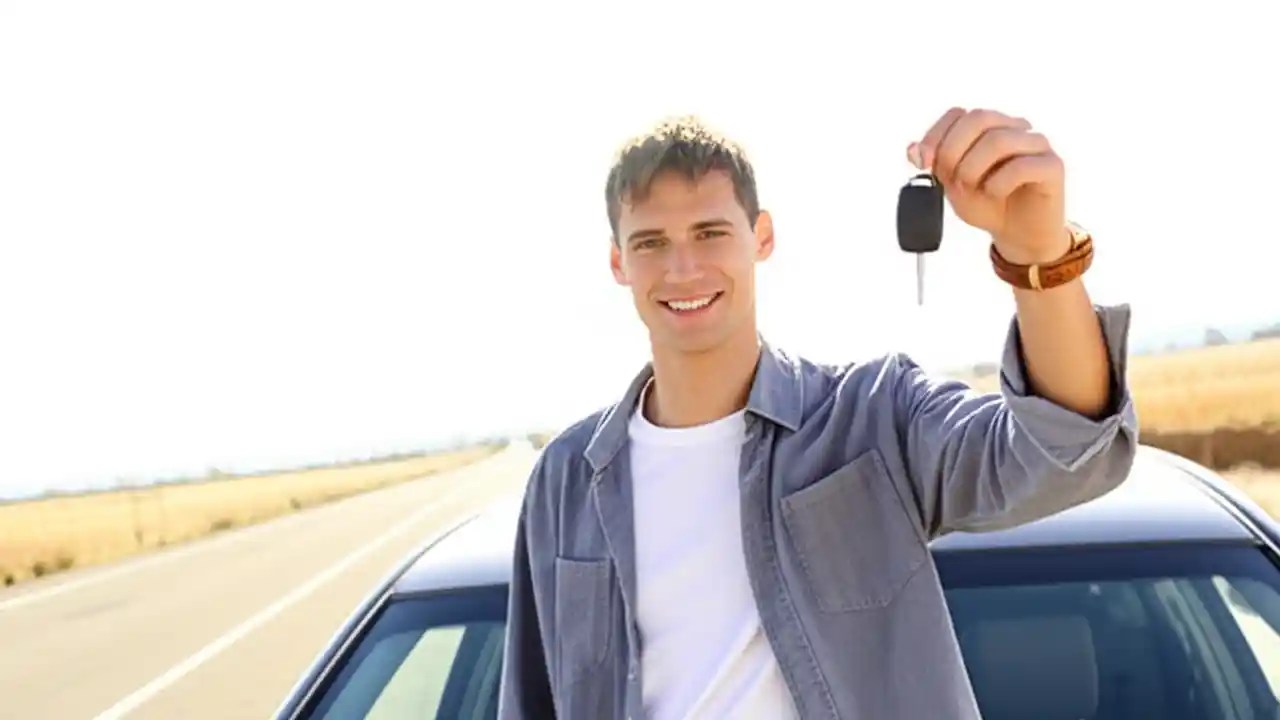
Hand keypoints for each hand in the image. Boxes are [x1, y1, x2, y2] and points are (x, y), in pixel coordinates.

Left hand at [908, 107, 1070, 264]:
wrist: (1018, 236)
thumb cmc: (987, 205)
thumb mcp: (951, 186)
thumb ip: (935, 166)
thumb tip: (913, 149)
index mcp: (987, 128)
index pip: (957, 114)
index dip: (935, 135)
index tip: (923, 162)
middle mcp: (1013, 128)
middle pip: (979, 118)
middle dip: (953, 150)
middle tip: (951, 179)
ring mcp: (1036, 144)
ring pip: (999, 139)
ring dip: (974, 168)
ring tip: (973, 189)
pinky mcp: (1052, 166)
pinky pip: (1022, 165)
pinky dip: (999, 183)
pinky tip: (996, 194)